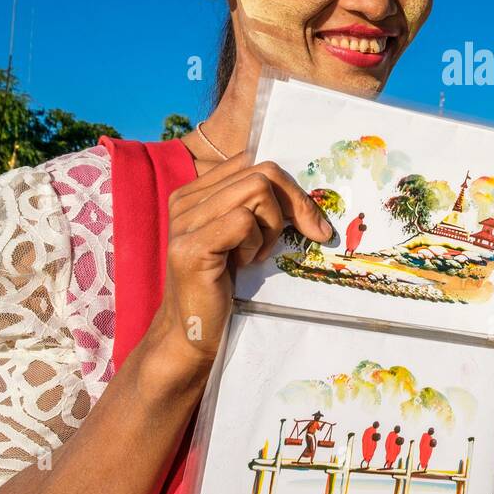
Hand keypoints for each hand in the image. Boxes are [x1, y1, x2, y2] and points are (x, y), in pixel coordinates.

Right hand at [147, 152, 331, 378]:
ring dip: (273, 225)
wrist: (195, 334)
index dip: (289, 187)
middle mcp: (185, 200)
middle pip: (262, 171)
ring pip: (257, 189)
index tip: (309, 220)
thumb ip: (260, 205)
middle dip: (295, 204)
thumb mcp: (246, 236)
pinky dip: (257, 243)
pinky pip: (244, 220)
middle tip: (303, 235)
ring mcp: (184, 223)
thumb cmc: (226, 285)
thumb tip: (310, 192)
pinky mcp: (189, 248)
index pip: (254, 160)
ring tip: (258, 254)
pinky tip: (245, 264)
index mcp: (196, 192)